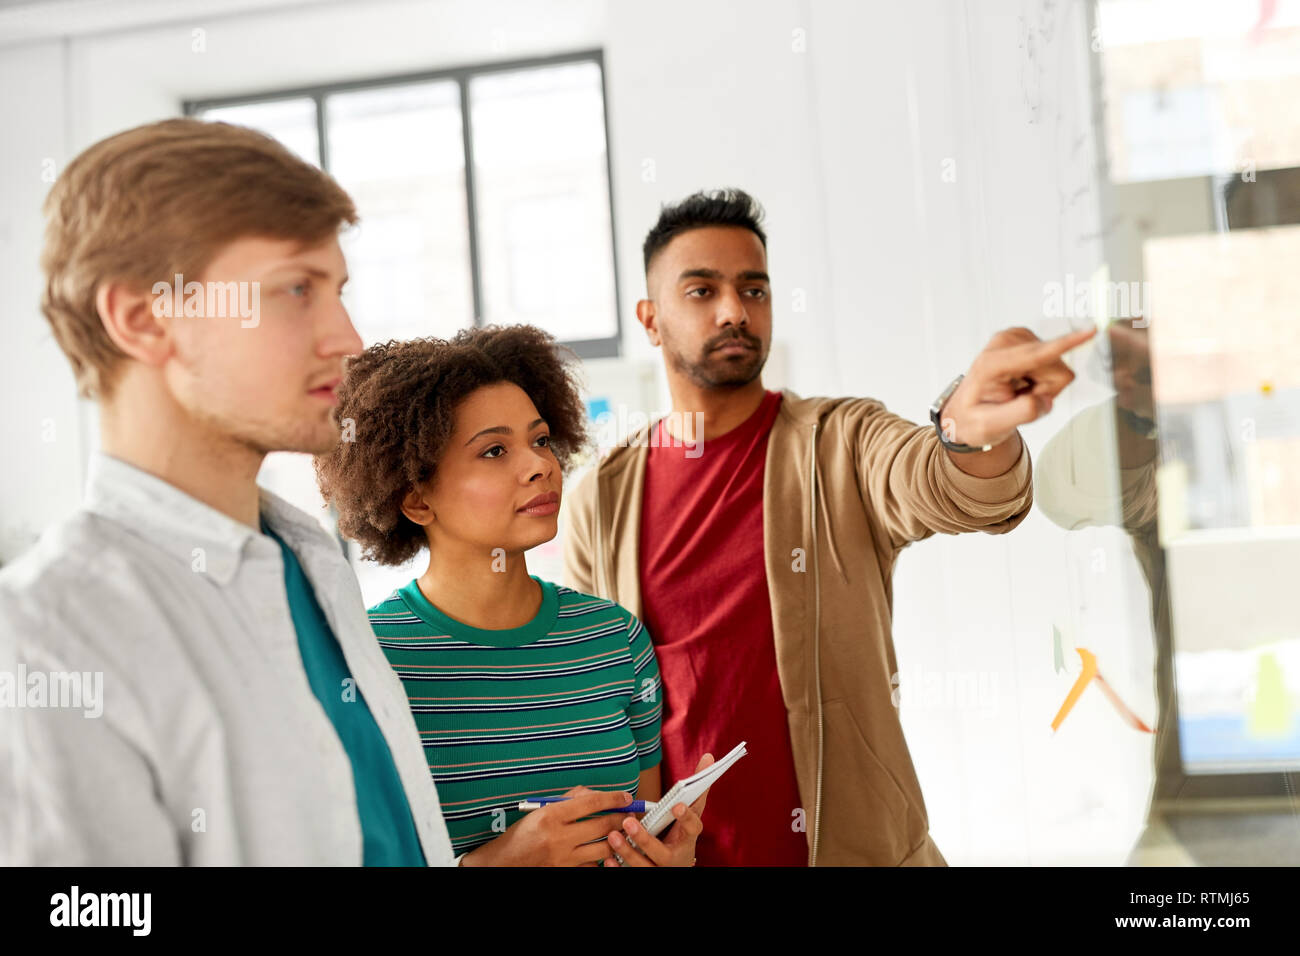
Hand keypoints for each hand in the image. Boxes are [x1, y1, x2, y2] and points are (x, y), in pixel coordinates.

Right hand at [460, 786, 631, 866]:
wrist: (502, 864)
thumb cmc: (520, 835)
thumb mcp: (539, 811)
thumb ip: (567, 800)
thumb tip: (593, 795)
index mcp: (550, 816)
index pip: (591, 802)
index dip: (613, 798)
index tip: (626, 796)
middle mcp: (558, 837)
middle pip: (602, 825)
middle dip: (621, 818)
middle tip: (629, 814)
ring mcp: (563, 858)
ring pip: (603, 848)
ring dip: (615, 839)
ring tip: (621, 832)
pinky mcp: (566, 871)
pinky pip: (592, 865)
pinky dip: (600, 858)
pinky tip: (602, 851)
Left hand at [603, 753, 712, 866]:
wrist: (676, 867)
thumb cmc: (682, 834)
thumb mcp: (690, 815)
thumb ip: (697, 789)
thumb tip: (708, 756)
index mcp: (687, 839)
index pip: (693, 828)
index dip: (686, 817)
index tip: (676, 805)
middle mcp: (674, 858)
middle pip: (661, 852)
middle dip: (645, 839)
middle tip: (629, 821)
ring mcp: (658, 869)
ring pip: (643, 866)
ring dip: (627, 852)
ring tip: (613, 836)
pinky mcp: (645, 874)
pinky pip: (631, 875)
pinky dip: (619, 869)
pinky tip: (608, 860)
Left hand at [940, 325, 1095, 448]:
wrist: (967, 409)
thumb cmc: (974, 417)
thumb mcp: (988, 426)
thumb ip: (1018, 414)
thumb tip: (1043, 401)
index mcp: (991, 363)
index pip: (1035, 355)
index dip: (1065, 344)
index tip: (1090, 331)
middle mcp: (1006, 343)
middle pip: (1055, 370)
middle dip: (1045, 392)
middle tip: (1020, 401)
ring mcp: (1018, 338)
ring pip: (1059, 368)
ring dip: (1043, 387)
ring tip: (1019, 392)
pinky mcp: (1029, 340)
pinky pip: (1056, 364)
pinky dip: (1043, 380)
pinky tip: (1023, 383)